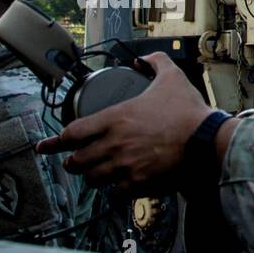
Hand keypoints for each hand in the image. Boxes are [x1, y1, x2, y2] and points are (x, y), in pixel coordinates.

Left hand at [36, 52, 214, 194]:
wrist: (206, 139)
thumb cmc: (188, 111)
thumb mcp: (171, 77)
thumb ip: (155, 63)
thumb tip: (145, 58)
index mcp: (115, 119)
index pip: (72, 133)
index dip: (58, 140)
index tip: (47, 145)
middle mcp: (114, 144)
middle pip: (77, 160)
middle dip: (72, 162)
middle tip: (71, 162)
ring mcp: (125, 166)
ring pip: (93, 179)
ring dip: (91, 177)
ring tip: (91, 176)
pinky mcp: (139, 183)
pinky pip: (115, 194)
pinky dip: (113, 193)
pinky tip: (115, 190)